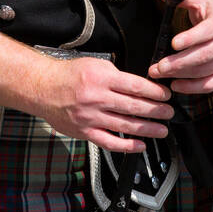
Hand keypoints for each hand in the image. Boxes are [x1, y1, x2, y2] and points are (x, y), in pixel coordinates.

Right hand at [38, 55, 173, 153]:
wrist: (43, 88)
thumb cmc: (69, 75)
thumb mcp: (95, 65)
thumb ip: (116, 76)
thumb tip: (139, 87)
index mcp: (102, 78)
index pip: (136, 86)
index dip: (155, 92)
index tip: (166, 96)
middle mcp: (97, 98)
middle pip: (134, 107)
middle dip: (156, 111)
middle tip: (169, 113)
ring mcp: (91, 117)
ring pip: (125, 126)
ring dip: (147, 129)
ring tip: (162, 130)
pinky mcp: (85, 132)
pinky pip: (110, 142)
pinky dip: (127, 146)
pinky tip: (141, 145)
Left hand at [149, 0, 212, 93]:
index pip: (207, 31)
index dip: (191, 38)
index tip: (174, 43)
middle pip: (204, 55)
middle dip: (179, 63)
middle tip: (158, 67)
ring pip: (206, 71)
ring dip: (181, 76)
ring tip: (161, 74)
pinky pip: (211, 84)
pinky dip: (193, 88)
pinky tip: (176, 85)